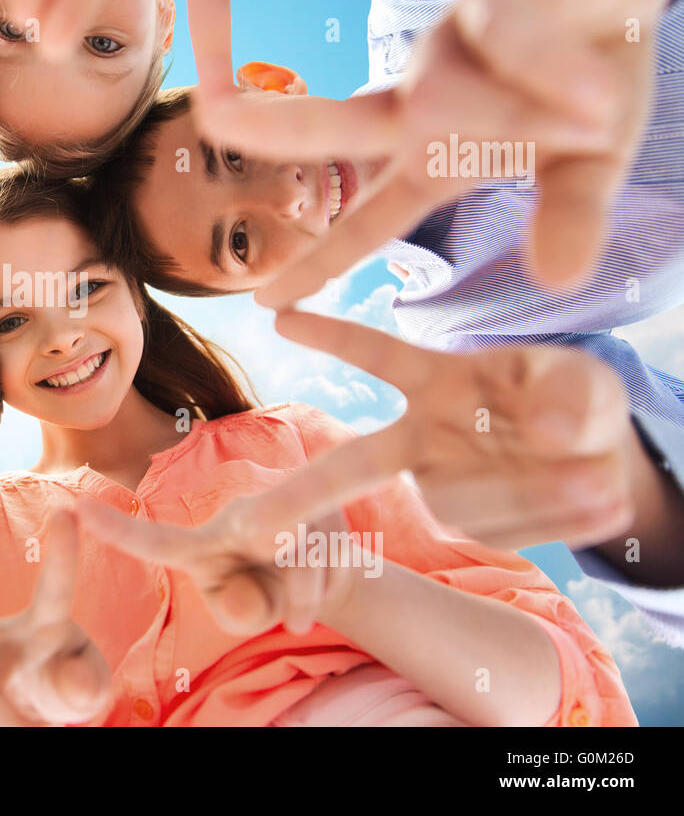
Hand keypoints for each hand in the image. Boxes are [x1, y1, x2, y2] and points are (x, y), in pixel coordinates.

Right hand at [0, 510, 111, 726]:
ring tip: (26, 728)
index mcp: (41, 625)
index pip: (54, 589)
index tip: (65, 510)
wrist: (26, 717)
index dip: (62, 553)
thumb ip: (86, 682)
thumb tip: (71, 685)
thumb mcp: (86, 685)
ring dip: (4, 721)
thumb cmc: (64, 683)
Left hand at [77, 470, 355, 637]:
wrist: (317, 577)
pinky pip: (338, 553)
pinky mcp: (323, 498)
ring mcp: (281, 500)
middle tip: (296, 621)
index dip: (118, 531)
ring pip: (308, 559)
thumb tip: (249, 595)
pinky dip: (335, 582)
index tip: (77, 509)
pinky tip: (326, 577)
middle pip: (262, 559)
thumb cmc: (262, 594)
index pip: (156, 543)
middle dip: (292, 596)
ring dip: (314, 597)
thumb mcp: (245, 613)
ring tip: (304, 607)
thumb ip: (238, 612)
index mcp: (200, 546)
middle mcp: (236, 513)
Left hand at [217, 0, 680, 302]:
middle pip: (331, 124)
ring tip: (594, 107)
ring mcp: (446, 50)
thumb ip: (569, 216)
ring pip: (449, 86)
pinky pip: (511, 37)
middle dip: (272, 125)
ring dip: (523, 98)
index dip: (320, 265)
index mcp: (431, 158)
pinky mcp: (489, 1)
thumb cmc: (593, 82)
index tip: (266, 306)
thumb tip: (558, 280)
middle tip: (211, 117)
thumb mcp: (587, 166)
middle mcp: (422, 105)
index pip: (364, 221)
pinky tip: (593, 87)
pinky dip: (554, 65)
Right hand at [269, 310, 636, 549]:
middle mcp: (421, 436)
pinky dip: (557, 523)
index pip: (378, 355)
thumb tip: (542, 429)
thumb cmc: (576, 403)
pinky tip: (595, 500)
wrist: (600, 462)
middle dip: (299, 500)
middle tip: (251, 528)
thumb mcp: (588, 381)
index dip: (332, 335)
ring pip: (462, 507)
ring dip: (533, 501)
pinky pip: (503, 535)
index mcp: (438, 380)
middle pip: (352, 468)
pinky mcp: (470, 525)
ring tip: (599, 480)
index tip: (277, 315)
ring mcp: (440, 485)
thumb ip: (572, 394)